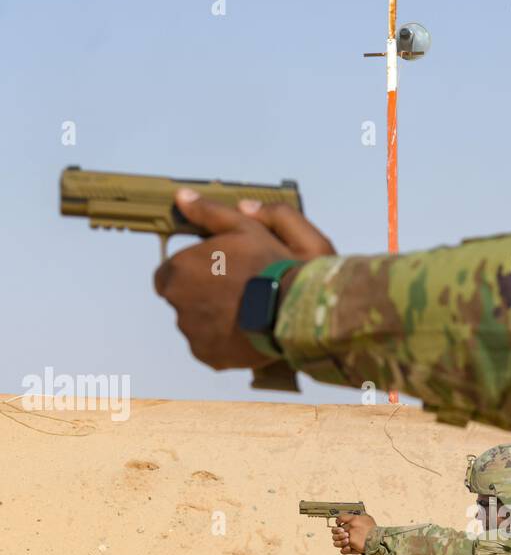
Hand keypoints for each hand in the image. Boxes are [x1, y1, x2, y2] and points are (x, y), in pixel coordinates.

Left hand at [153, 193, 335, 369]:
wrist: (296, 310)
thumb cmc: (273, 264)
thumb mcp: (244, 226)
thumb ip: (209, 213)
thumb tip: (181, 198)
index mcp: (179, 270)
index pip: (169, 272)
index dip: (193, 270)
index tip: (218, 271)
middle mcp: (178, 303)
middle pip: (183, 299)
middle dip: (203, 295)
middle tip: (237, 290)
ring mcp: (193, 333)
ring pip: (198, 324)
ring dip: (215, 318)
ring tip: (247, 311)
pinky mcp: (209, 356)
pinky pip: (211, 347)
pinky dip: (224, 341)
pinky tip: (247, 331)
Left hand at [332, 514, 376, 554]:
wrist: (379, 539)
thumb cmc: (374, 530)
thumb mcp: (367, 518)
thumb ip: (359, 517)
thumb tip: (354, 517)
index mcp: (353, 519)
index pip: (340, 518)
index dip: (338, 521)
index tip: (339, 524)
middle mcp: (350, 527)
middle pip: (335, 530)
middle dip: (337, 533)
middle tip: (340, 534)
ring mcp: (350, 536)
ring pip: (336, 540)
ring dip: (338, 541)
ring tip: (343, 542)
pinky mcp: (351, 544)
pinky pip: (342, 549)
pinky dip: (344, 550)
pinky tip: (347, 548)